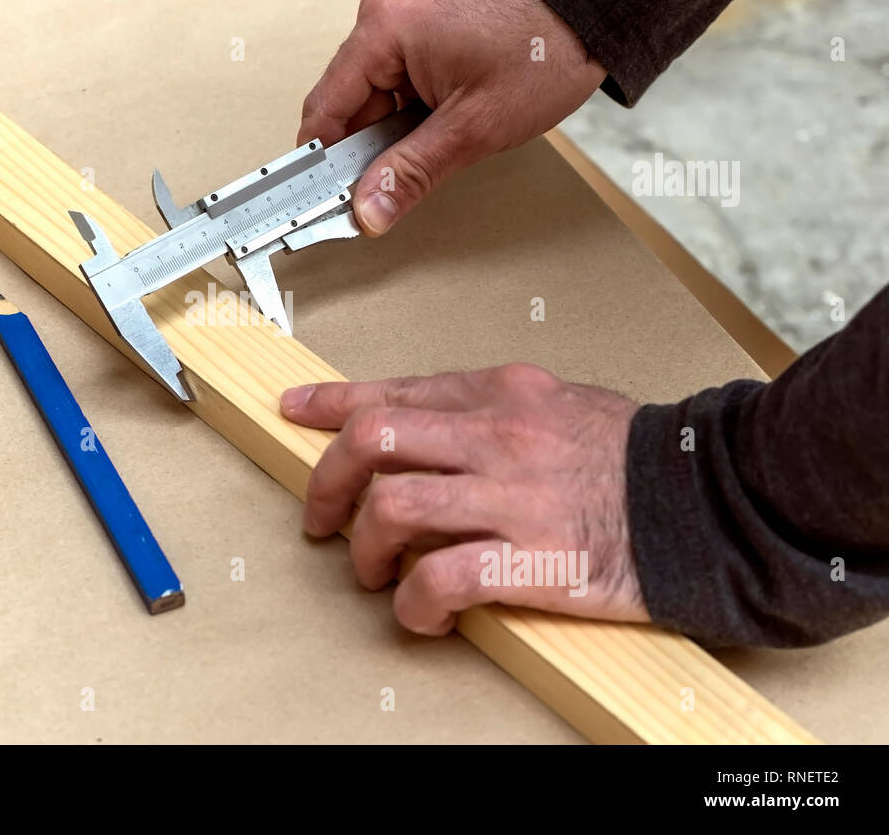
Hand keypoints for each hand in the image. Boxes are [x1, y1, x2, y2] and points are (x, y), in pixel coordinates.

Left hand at [280, 364, 648, 634]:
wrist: (710, 499)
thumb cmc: (636, 457)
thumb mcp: (559, 402)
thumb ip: (493, 408)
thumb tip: (431, 424)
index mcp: (502, 394)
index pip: (394, 392)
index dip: (331, 405)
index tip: (296, 412)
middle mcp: (497, 437)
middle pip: (372, 442)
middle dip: (326, 482)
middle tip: (321, 517)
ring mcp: (512, 497)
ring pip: (392, 508)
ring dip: (365, 548)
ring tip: (373, 571)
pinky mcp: (532, 559)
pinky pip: (441, 579)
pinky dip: (415, 604)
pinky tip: (422, 614)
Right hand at [299, 0, 605, 235]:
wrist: (592, 10)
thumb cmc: (541, 52)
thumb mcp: (473, 128)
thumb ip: (411, 172)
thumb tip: (368, 212)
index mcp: (383, 30)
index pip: (325, 109)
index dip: (322, 163)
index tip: (322, 203)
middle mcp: (381, 17)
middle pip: (346, 106)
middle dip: (363, 153)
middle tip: (383, 195)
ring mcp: (399, 21)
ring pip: (371, 100)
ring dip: (390, 136)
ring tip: (433, 149)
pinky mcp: (418, 30)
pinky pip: (393, 85)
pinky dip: (406, 117)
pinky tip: (435, 131)